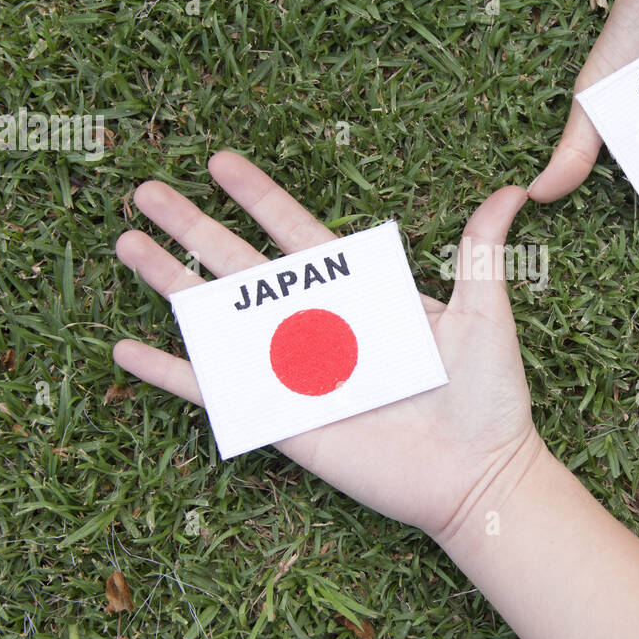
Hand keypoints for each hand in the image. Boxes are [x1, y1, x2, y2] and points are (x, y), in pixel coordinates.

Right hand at [112, 151, 543, 539]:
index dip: (258, 198)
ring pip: (218, 319)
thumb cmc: (488, 398)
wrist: (478, 477)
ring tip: (126, 244)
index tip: (220, 162)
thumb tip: (513, 192)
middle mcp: (319, 327)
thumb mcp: (486, 315)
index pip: (298, 234)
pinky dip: (169, 373)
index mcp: (360, 295)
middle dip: (192, 226)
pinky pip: (214, 391)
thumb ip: (480, 253)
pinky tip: (126, 351)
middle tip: (145, 190)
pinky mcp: (282, 419)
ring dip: (169, 282)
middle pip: (241, 266)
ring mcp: (294, 372)